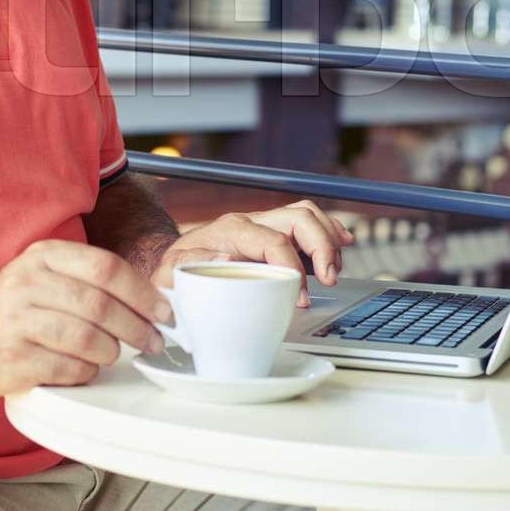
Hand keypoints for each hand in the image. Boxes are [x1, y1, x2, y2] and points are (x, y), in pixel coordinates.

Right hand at [0, 239, 170, 395]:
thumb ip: (90, 278)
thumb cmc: (19, 307)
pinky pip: (68, 369)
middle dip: (136, 328)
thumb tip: (153, 300)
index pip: (105, 267)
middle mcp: (26, 283)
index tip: (163, 312)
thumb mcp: (46, 274)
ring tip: (112, 354)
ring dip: (111, 351)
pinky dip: (86, 372)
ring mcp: (15, 322)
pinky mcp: (12, 359)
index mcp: (42, 256)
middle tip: (152, 341)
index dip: (141, 292)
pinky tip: (84, 368)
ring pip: (87, 339)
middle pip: (99, 305)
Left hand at [153, 200, 353, 306]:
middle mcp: (250, 223)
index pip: (274, 240)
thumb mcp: (171, 273)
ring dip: (328, 239)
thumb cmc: (174, 273)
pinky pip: (307, 224)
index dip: (292, 267)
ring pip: (307, 215)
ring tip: (335, 269)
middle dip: (322, 246)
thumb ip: (192, 264)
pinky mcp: (272, 235)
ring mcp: (263, 226)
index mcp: (230, 230)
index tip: (299, 295)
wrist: (171, 264)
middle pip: (299, 217)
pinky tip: (338, 250)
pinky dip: (328, 235)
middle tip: (330, 278)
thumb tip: (228, 259)